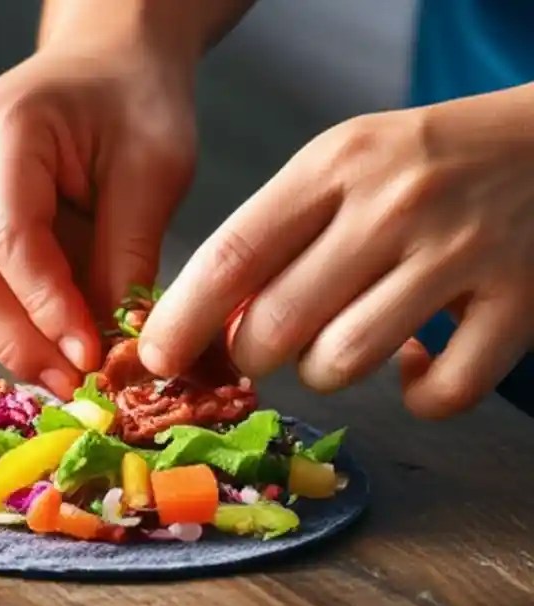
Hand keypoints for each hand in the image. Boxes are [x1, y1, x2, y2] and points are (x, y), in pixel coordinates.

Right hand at [0, 38, 195, 397]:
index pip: (9, 237)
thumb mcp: (155, 168)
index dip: (46, 307)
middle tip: (71, 387)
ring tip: (67, 378)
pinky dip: (9, 319)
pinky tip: (51, 348)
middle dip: (18, 340)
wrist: (103, 63)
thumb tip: (117, 343)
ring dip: (11, 338)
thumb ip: (130, 251)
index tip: (91, 358)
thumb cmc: (134, 102)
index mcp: (3, 129)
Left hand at [141, 88, 533, 417]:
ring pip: (344, 362)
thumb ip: (274, 235)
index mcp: (334, 168)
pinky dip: (417, 395)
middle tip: (265, 345)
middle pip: (278, 325)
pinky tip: (414, 363)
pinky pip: (440, 392)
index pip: (231, 257)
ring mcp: (461, 254)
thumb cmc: (418, 164)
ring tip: (343, 339)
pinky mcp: (522, 301)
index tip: (155, 358)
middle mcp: (394, 207)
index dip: (182, 320)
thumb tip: (204, 324)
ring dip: (325, 372)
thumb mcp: (338, 167)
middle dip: (251, 356)